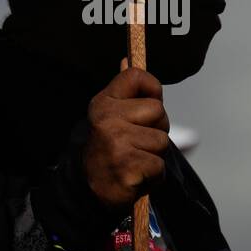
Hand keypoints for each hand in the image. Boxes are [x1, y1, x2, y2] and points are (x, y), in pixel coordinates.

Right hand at [82, 62, 168, 211]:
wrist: (89, 191)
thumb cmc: (107, 152)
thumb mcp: (109, 117)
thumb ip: (124, 91)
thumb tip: (128, 58)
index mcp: (104, 102)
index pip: (136, 76)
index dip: (152, 89)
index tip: (147, 105)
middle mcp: (107, 118)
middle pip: (158, 111)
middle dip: (156, 129)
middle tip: (137, 143)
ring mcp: (117, 142)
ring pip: (162, 141)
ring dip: (154, 156)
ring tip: (135, 161)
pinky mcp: (127, 166)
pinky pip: (159, 166)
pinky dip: (154, 176)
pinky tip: (136, 176)